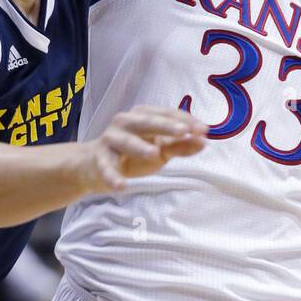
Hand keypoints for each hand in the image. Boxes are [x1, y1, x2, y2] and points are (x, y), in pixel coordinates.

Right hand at [84, 105, 207, 192]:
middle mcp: (126, 122)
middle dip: (165, 126)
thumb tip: (204, 141)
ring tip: (155, 154)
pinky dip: (112, 176)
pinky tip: (121, 186)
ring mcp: (111, 139)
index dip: (185, 120)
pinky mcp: (100, 158)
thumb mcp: (161, 149)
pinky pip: (107, 167)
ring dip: (140, 147)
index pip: (167, 114)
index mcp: (143, 115)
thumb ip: (181, 145)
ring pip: (126, 141)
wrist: (96, 165)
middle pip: (147, 121)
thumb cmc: (134, 153)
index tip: (204, 130)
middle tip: (183, 131)